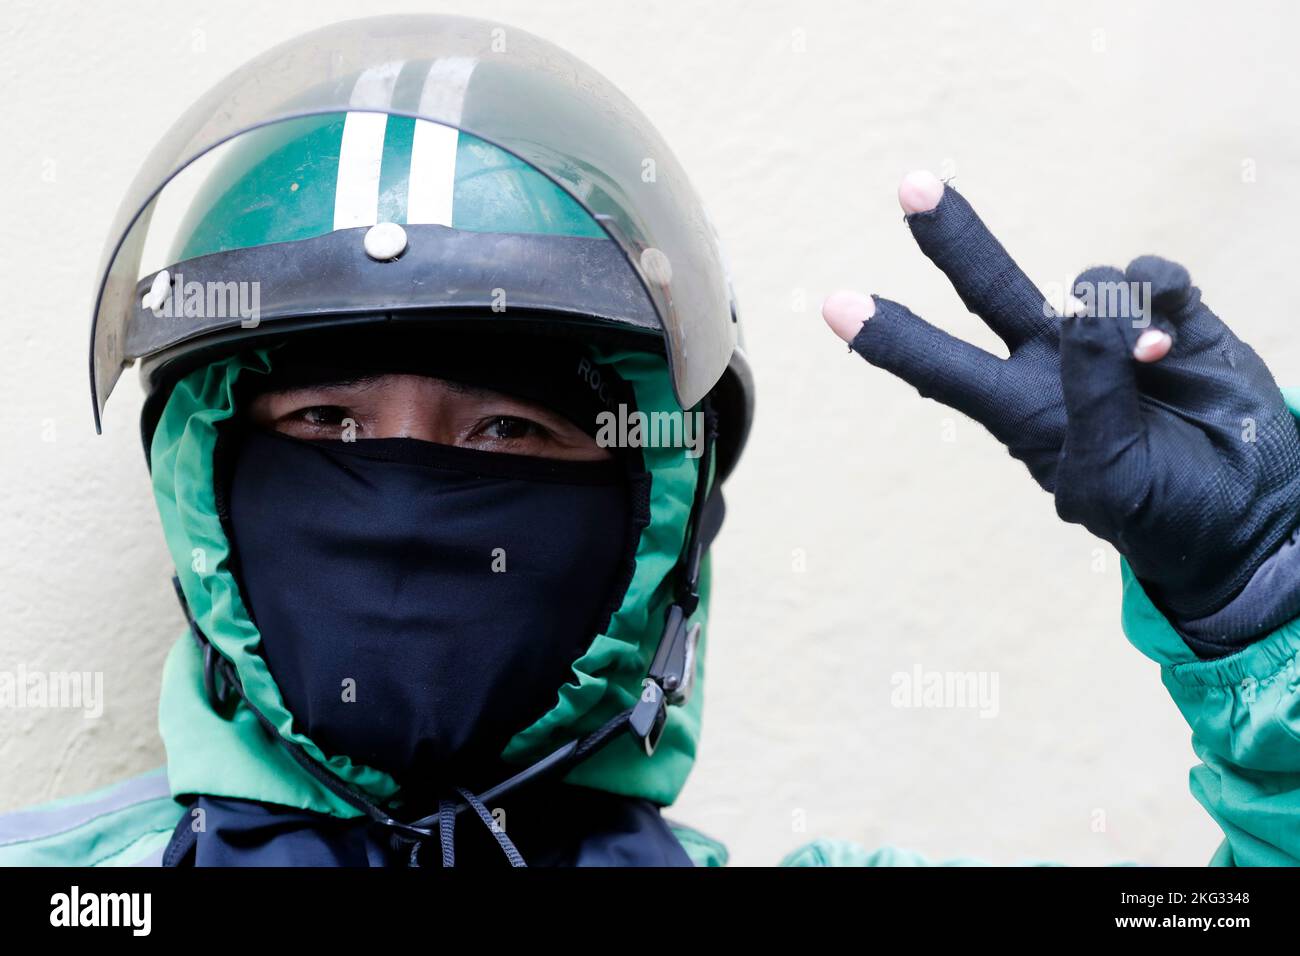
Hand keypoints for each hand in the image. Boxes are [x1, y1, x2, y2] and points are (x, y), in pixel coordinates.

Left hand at [823, 172, 1299, 637]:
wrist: (1249, 514)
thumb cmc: (1158, 511)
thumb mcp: (1108, 476)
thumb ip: (1089, 395)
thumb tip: (1091, 311)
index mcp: (1020, 411)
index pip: (940, 370)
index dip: (891, 339)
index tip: (833, 305)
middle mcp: (1054, 364)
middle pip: (989, 287)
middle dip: (953, 238)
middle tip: (911, 185)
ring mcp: (1112, 336)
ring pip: (1086, 282)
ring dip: (1112, 308)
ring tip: (1150, 361)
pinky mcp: (1176, 315)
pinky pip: (1150, 274)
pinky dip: (1156, 293)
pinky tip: (1171, 340)